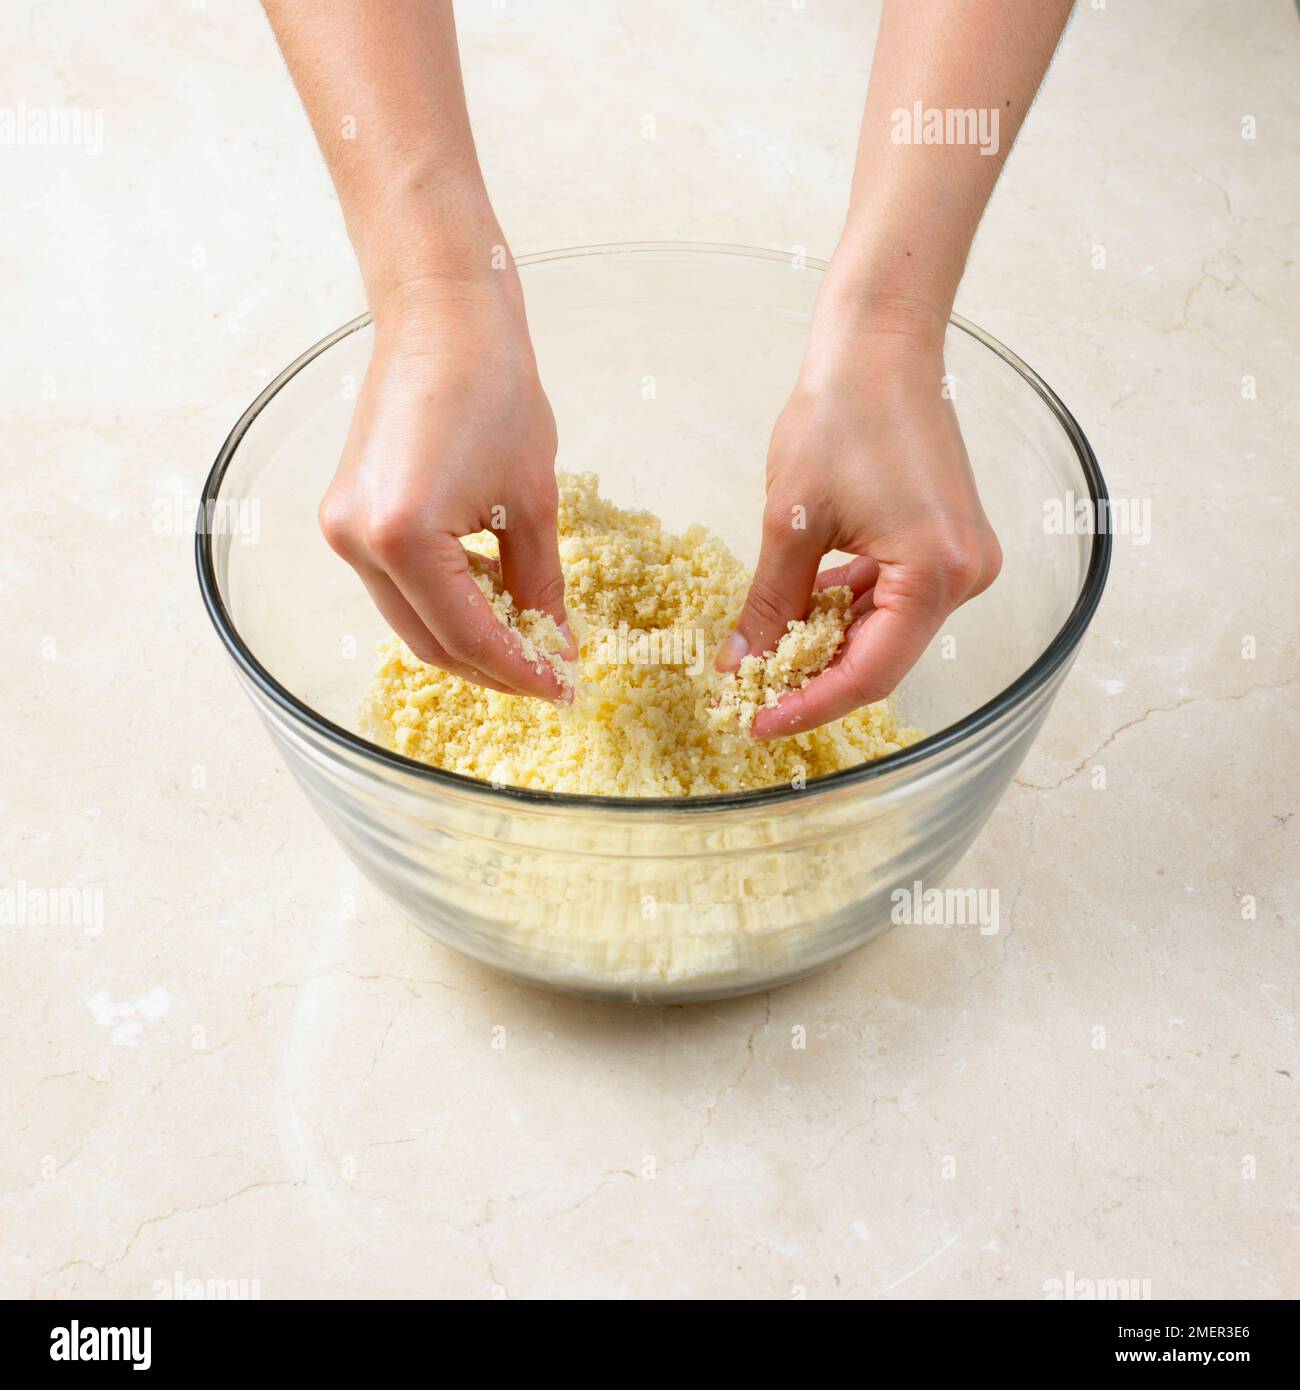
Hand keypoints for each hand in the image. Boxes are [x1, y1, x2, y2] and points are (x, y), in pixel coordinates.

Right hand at [318, 277, 572, 699]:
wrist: (442, 320)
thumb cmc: (495, 392)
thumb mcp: (534, 504)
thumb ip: (540, 588)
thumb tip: (556, 646)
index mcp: (404, 538)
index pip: (468, 637)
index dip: (521, 672)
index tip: (564, 689)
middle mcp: (358, 542)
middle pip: (430, 643)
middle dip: (494, 668)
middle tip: (550, 674)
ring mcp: (342, 531)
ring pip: (410, 622)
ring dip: (467, 641)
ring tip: (526, 643)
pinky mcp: (344, 517)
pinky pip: (396, 588)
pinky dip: (442, 605)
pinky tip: (489, 601)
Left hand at [719, 302, 1000, 739]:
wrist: (881, 346)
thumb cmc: (838, 417)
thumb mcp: (789, 524)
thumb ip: (770, 605)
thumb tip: (741, 665)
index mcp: (935, 574)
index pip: (869, 674)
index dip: (810, 706)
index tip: (758, 724)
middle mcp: (966, 577)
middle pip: (883, 660)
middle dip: (817, 681)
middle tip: (755, 696)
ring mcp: (965, 561)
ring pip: (889, 633)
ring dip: (831, 646)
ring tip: (769, 656)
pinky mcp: (951, 544)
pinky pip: (898, 600)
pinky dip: (851, 612)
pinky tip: (806, 613)